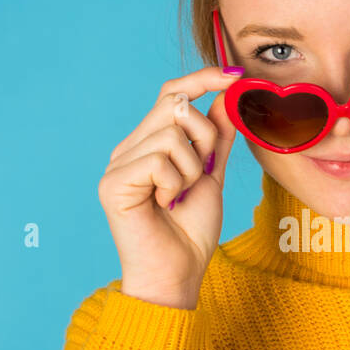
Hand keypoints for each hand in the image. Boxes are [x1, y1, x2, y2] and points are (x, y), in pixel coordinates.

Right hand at [98, 67, 240, 309]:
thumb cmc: (191, 232)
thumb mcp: (211, 176)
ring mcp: (118, 164)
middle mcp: (130, 149)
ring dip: (190, 168)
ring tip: (179, 196)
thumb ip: (216, 138)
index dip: (202, 78)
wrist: (177, 274)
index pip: (171, 94)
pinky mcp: (113, 183)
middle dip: (204, 137)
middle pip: (174, 105)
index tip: (235, 75)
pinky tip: (166, 205)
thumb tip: (225, 95)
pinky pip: (158, 159)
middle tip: (203, 173)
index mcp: (149, 144)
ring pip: (170, 132)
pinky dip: (174, 184)